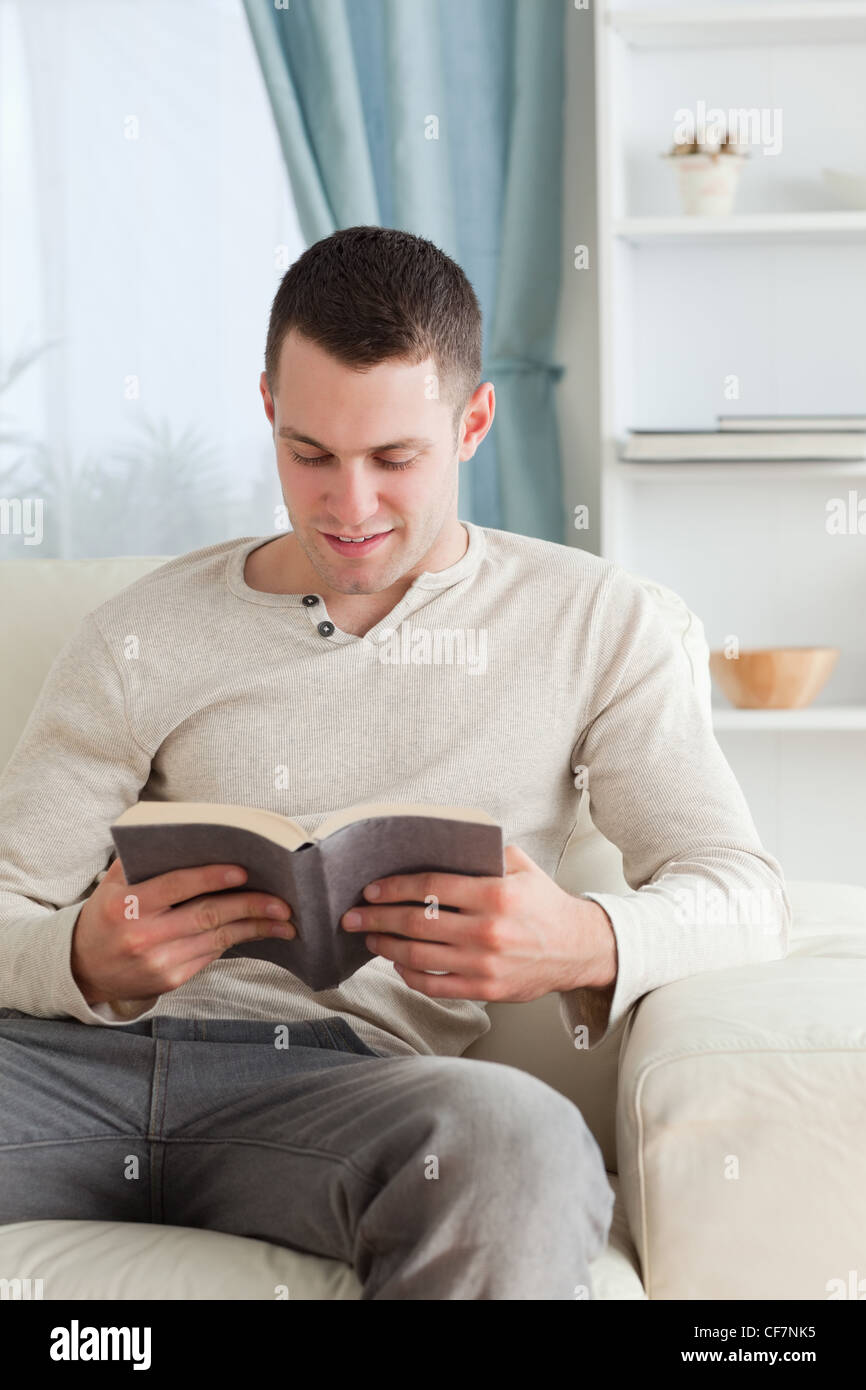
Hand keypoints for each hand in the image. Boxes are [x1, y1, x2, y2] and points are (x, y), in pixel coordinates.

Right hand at [71, 857, 294, 1005]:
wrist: (83, 967)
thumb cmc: (107, 913)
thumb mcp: (112, 883)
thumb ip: (144, 859)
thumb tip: (193, 836)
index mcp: (127, 905)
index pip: (177, 886)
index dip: (212, 877)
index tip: (244, 871)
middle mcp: (143, 936)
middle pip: (207, 916)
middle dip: (250, 906)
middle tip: (282, 901)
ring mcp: (158, 962)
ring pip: (217, 939)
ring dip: (255, 928)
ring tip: (284, 920)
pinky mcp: (171, 980)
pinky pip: (211, 955)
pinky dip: (237, 939)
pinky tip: (258, 930)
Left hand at [340, 843, 616, 1000]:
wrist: (578, 948)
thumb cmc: (543, 904)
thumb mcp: (521, 866)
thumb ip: (482, 854)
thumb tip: (435, 846)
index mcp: (496, 894)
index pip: (430, 887)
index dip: (394, 888)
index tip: (370, 890)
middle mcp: (488, 931)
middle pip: (417, 923)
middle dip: (376, 918)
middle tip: (351, 916)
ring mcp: (485, 965)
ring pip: (419, 956)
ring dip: (386, 946)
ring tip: (369, 937)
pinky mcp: (486, 990)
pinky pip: (435, 985)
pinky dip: (409, 975)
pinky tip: (397, 962)